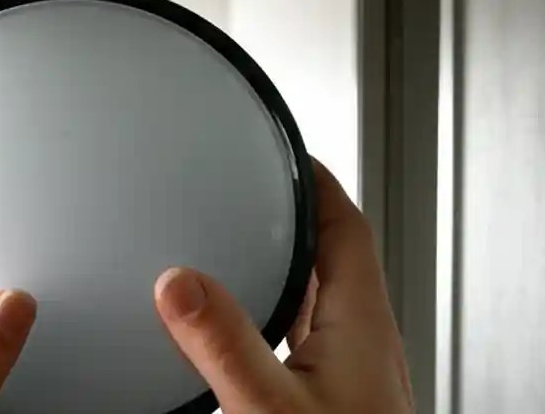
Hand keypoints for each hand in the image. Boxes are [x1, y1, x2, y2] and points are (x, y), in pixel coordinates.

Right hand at [153, 159, 413, 412]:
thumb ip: (224, 344)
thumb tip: (177, 283)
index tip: (289, 156)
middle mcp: (367, 344)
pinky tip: (247, 337)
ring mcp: (357, 374)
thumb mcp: (271, 404)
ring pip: (322, 304)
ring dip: (286, 274)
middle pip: (334, 260)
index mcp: (362, 324)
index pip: (348, 228)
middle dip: (292, 224)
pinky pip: (310, 342)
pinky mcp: (340, 398)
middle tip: (254, 198)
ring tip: (241, 256)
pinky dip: (278, 320)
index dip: (319, 184)